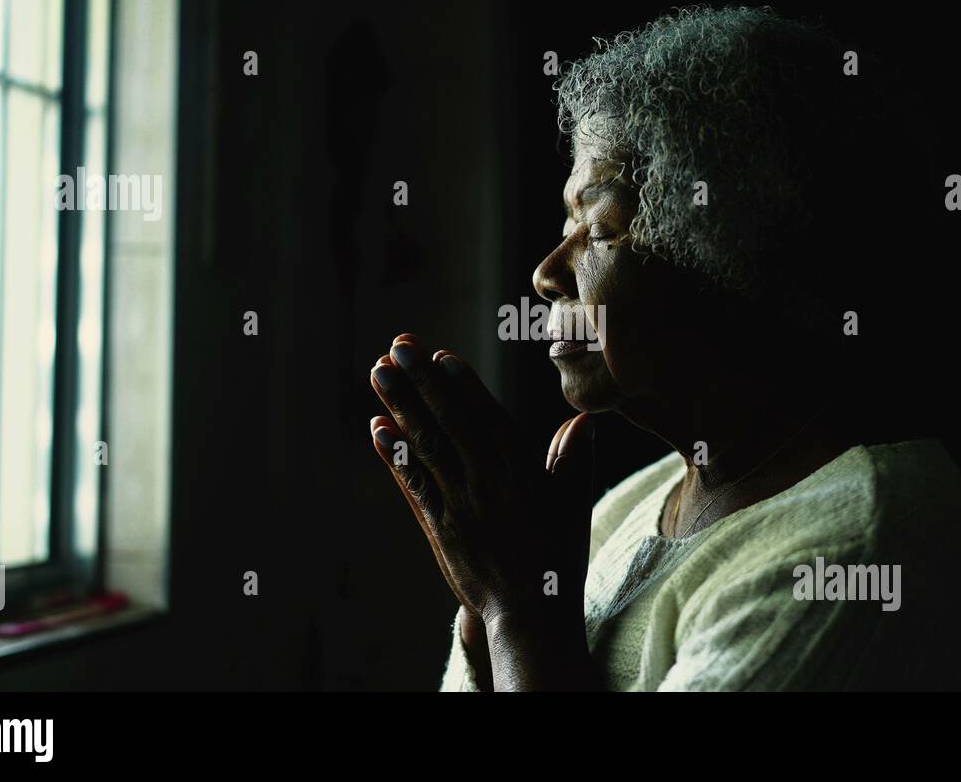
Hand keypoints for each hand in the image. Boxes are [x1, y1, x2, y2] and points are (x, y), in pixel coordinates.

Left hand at [368, 334, 595, 627]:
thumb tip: (582, 418)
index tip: (439, 354)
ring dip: (400, 406)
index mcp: (522, 472)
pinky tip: (377, 428)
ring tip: (379, 372)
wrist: (531, 614)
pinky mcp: (439, 529)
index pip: (487, 417)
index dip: (461, 384)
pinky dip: (394, 455)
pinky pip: (413, 485)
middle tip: (398, 345)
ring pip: (426, 446)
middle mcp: (488, 482)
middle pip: (450, 421)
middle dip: (422, 380)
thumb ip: (573, 459)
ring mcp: (460, 505)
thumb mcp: (575, 504)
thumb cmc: (557, 556)